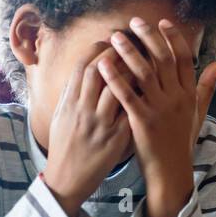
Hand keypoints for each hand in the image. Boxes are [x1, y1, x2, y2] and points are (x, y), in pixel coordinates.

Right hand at [42, 48, 132, 216]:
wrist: (66, 177)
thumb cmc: (66, 144)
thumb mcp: (63, 115)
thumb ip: (73, 93)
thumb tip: (84, 69)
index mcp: (68, 102)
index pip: (81, 67)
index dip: (97, 50)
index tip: (110, 39)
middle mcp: (81, 110)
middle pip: (97, 72)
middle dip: (115, 53)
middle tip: (131, 42)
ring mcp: (98, 124)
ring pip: (115, 90)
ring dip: (130, 72)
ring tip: (145, 61)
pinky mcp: (114, 138)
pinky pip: (129, 114)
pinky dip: (139, 99)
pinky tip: (152, 89)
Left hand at [97, 18, 215, 216]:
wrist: (171, 172)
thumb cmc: (182, 141)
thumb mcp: (198, 112)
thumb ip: (207, 87)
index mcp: (190, 95)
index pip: (185, 59)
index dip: (174, 39)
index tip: (162, 22)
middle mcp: (178, 99)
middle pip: (164, 60)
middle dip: (150, 38)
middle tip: (135, 21)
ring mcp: (161, 110)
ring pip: (145, 74)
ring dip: (130, 53)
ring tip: (116, 36)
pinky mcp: (143, 122)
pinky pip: (127, 95)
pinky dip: (115, 78)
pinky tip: (103, 64)